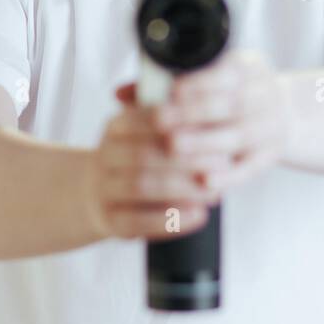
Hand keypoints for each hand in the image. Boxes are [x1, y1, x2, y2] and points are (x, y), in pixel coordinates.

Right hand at [84, 83, 230, 240]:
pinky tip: (200, 216)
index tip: (211, 127)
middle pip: (144, 153)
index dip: (176, 123)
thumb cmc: (141, 156)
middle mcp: (105, 155)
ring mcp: (103, 189)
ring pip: (141, 186)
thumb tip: (214, 101)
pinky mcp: (110, 221)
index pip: (143, 118)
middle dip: (186, 159)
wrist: (99, 194)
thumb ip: (175, 117)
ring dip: (182, 189)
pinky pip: (138, 222)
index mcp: (116, 126)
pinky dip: (172, 221)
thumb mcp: (150, 130)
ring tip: (215, 192)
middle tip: (223, 163)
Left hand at [151, 49, 288, 192]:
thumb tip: (120, 94)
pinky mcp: (271, 157)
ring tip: (173, 147)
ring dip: (205, 143)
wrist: (282, 114)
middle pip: (231, 104)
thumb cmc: (231, 94)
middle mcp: (264, 95)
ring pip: (239, 136)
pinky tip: (205, 182)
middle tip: (160, 122)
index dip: (200, 83)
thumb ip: (166, 83)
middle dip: (194, 113)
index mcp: (249, 69)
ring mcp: (270, 127)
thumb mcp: (211, 78)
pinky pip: (251, 168)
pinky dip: (228, 176)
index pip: (228, 71)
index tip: (172, 91)